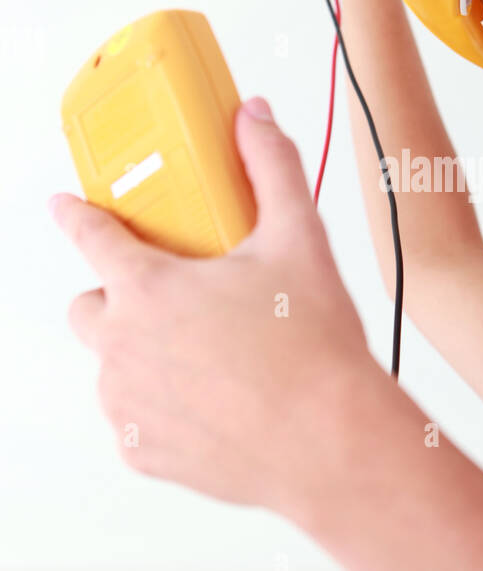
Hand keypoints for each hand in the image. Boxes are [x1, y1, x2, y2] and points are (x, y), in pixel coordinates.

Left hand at [50, 97, 373, 524]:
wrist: (330, 442)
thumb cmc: (312, 351)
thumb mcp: (298, 241)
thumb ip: (272, 169)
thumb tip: (256, 120)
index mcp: (147, 288)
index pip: (90, 236)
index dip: (75, 215)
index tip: (64, 208)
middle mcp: (122, 345)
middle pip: (88, 308)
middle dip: (120, 299)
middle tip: (178, 302)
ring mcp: (128, 402)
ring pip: (113, 367)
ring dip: (143, 356)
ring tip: (211, 359)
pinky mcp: (143, 450)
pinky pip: (136, 419)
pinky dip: (163, 408)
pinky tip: (215, 403)